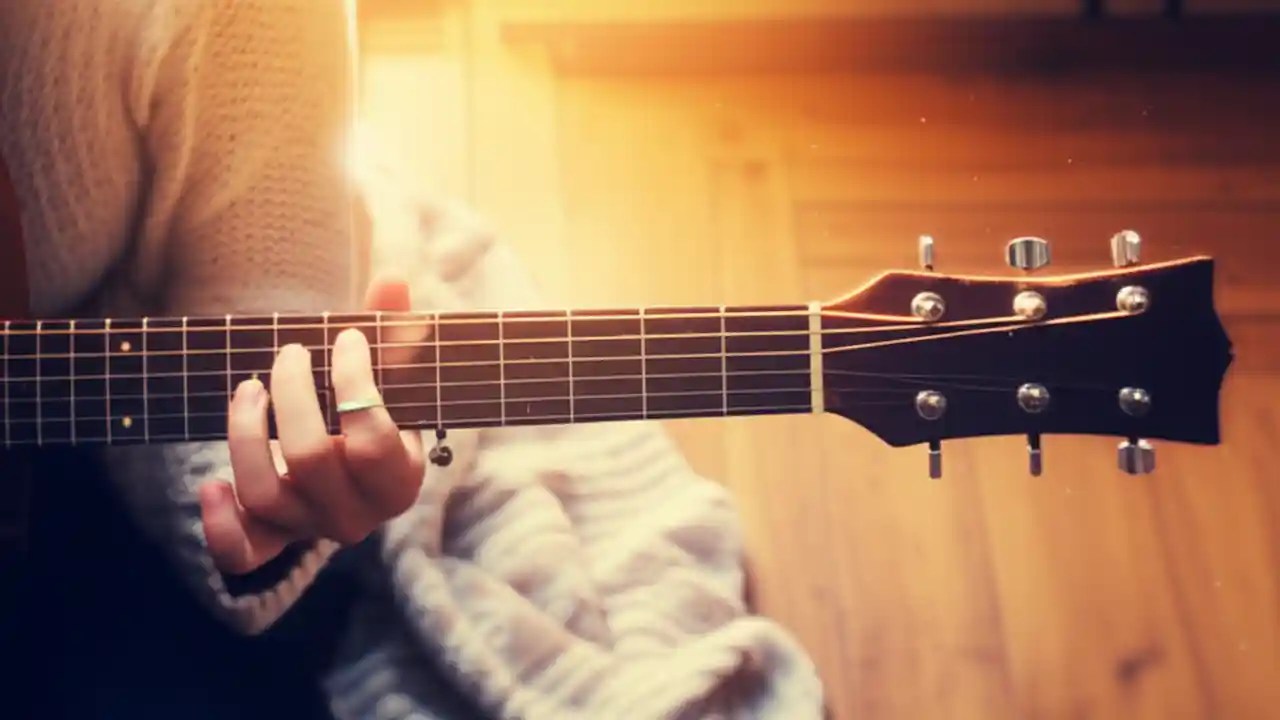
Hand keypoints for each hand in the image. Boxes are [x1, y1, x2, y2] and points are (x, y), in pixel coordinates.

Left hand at [199, 278, 427, 574]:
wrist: (363, 467)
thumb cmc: (382, 410)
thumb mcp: (396, 377)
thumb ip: (395, 332)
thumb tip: (391, 278)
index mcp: (399, 480)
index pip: (371, 436)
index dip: (351, 381)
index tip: (344, 338)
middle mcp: (358, 516)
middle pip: (312, 459)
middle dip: (292, 395)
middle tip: (287, 354)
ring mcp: (312, 529)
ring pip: (265, 493)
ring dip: (246, 433)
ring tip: (249, 388)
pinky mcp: (276, 536)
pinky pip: (242, 551)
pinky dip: (219, 523)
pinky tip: (211, 483)